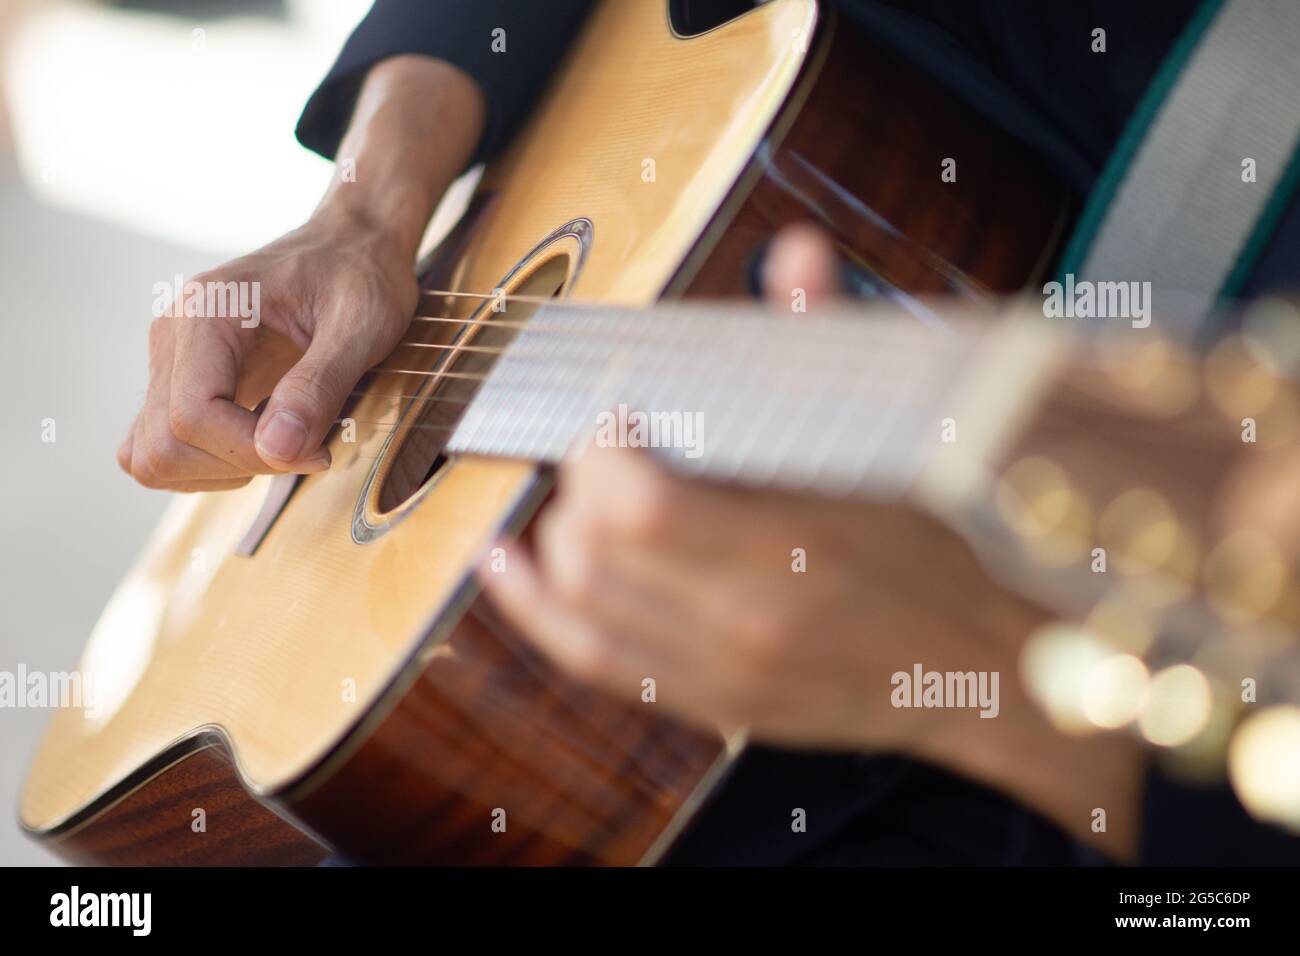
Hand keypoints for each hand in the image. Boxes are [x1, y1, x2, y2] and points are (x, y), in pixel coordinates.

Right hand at [118, 56, 484, 489]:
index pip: (192, 416)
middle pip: (164, 443)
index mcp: (207, 312)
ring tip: (286, 442)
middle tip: (305, 447)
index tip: (317, 450)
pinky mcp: (182, 380)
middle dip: (238, 464)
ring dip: (220, 471)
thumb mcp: (361, 326)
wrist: (352, 245)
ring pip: (153, 454)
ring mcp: (171, 359)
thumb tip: (277, 449)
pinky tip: (262, 442)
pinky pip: (163, 445)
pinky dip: (208, 465)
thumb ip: (320, 386)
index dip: (251, 451)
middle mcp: (174, 335)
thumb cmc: (361, 275)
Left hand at [481, 222, 1145, 858]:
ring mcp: (732, 675)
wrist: (1005, 661)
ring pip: (579, 606)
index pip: (634, 502)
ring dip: (555, 541)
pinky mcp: (721, 705)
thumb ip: (832, 345)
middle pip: (591, 549)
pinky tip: (506, 566)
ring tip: (575, 499)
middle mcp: (751, 621)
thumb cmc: (960, 533)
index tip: (622, 413)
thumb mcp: (911, 433)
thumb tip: (793, 252)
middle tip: (608, 449)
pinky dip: (535, 611)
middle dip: (577, 484)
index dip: (602, 446)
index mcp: (798, 541)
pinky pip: (594, 663)